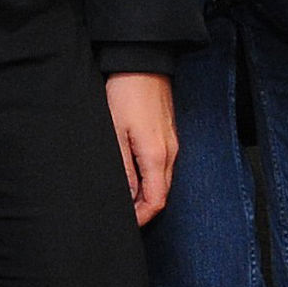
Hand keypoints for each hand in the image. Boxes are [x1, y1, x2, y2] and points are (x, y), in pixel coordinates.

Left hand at [107, 70, 176, 224]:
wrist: (142, 62)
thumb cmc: (125, 93)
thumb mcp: (115, 132)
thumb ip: (123, 168)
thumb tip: (127, 197)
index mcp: (157, 156)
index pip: (156, 201)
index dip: (142, 218)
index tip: (125, 224)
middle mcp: (171, 153)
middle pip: (162, 194)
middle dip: (143, 210)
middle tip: (121, 215)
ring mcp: (172, 143)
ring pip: (162, 180)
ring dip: (146, 194)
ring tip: (123, 198)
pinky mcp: (168, 134)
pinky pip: (162, 166)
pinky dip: (149, 178)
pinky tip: (132, 175)